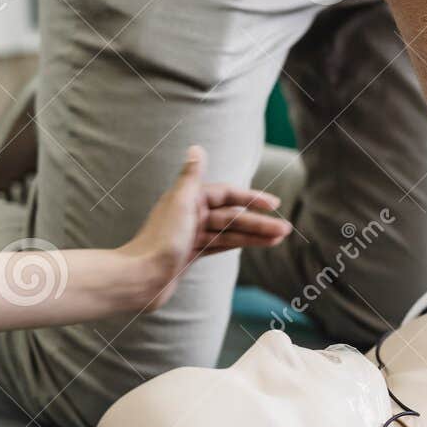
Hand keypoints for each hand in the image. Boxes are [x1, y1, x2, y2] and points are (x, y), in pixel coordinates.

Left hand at [121, 146, 292, 310]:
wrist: (140, 278)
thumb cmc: (160, 241)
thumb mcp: (179, 203)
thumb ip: (191, 177)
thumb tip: (196, 148)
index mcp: (188, 199)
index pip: (227, 195)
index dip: (251, 198)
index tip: (274, 204)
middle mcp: (190, 215)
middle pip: (232, 216)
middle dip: (259, 222)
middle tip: (285, 230)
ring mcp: (191, 236)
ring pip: (230, 233)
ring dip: (255, 235)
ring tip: (279, 239)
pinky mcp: (190, 254)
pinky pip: (220, 245)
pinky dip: (239, 244)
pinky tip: (255, 244)